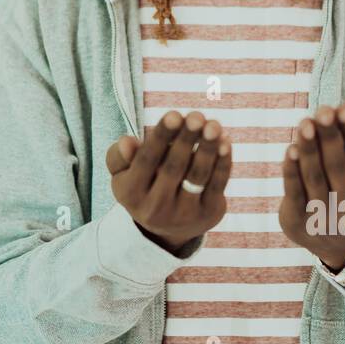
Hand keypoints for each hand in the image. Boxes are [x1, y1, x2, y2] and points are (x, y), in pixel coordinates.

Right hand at [105, 110, 232, 254]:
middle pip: (173, 167)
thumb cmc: (144, 185)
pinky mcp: (208, 214)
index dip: (161, 137)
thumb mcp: (123, 174)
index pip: (146, 160)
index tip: (174, 115)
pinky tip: (225, 142)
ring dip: (208, 148)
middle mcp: (156, 207)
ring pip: (197, 176)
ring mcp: (184, 214)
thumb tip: (126, 141)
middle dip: (186, 139)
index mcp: (131, 193)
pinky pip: (217, 185)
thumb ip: (119, 156)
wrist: (168, 228)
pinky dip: (222, 163)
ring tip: (213, 125)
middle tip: (196, 116)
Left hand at [278, 103, 344, 270]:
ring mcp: (323, 217)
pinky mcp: (298, 222)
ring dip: (308, 148)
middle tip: (322, 110)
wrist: (344, 251)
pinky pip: (294, 192)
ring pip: (314, 176)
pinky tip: (290, 148)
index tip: (344, 107)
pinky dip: (291, 170)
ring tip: (304, 122)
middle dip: (329, 136)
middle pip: (337, 165)